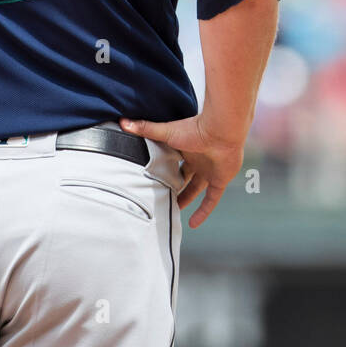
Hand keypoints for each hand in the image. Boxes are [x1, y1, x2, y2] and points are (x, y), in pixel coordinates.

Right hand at [119, 115, 242, 228]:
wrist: (222, 131)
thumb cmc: (195, 128)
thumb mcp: (166, 132)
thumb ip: (145, 128)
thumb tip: (123, 122)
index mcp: (184, 147)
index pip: (171, 162)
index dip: (162, 171)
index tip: (150, 181)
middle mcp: (197, 159)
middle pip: (183, 177)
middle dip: (173, 187)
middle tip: (160, 199)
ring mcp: (209, 170)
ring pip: (196, 189)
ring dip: (186, 199)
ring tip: (173, 211)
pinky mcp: (220, 180)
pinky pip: (211, 200)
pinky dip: (203, 212)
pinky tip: (193, 224)